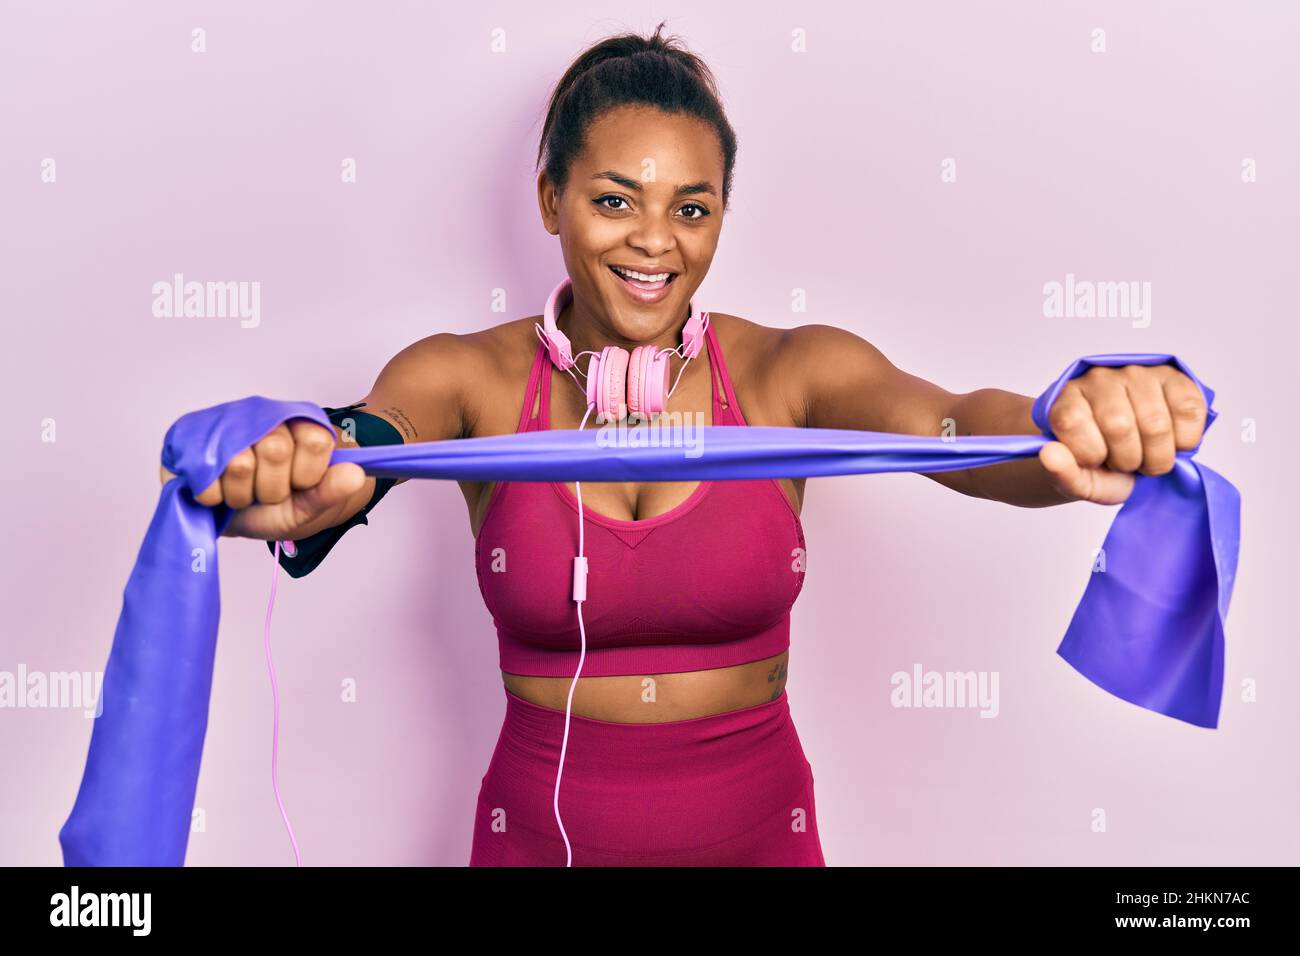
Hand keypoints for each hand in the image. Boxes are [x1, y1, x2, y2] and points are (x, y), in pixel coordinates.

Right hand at [158, 419, 366, 538]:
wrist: (244, 516)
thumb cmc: (283, 506)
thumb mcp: (312, 505)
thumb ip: (332, 490)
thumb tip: (356, 474)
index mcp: (300, 425)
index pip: (313, 441)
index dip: (306, 475)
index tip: (301, 485)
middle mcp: (264, 417)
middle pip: (275, 449)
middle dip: (273, 488)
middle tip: (268, 494)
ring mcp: (227, 424)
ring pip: (239, 463)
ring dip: (242, 494)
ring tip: (244, 494)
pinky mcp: (192, 439)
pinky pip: (204, 477)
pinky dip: (213, 496)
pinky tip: (219, 493)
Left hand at [1038, 364, 1207, 504]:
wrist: (1132, 454)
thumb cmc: (1101, 466)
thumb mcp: (1079, 481)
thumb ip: (1060, 474)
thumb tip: (1049, 454)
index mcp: (1066, 398)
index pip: (1072, 422)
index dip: (1089, 454)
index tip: (1094, 460)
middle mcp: (1100, 378)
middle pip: (1119, 426)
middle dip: (1127, 460)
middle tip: (1127, 463)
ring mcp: (1138, 373)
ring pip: (1156, 424)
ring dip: (1158, 456)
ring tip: (1148, 455)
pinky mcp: (1175, 377)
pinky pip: (1188, 411)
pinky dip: (1185, 441)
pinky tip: (1172, 443)